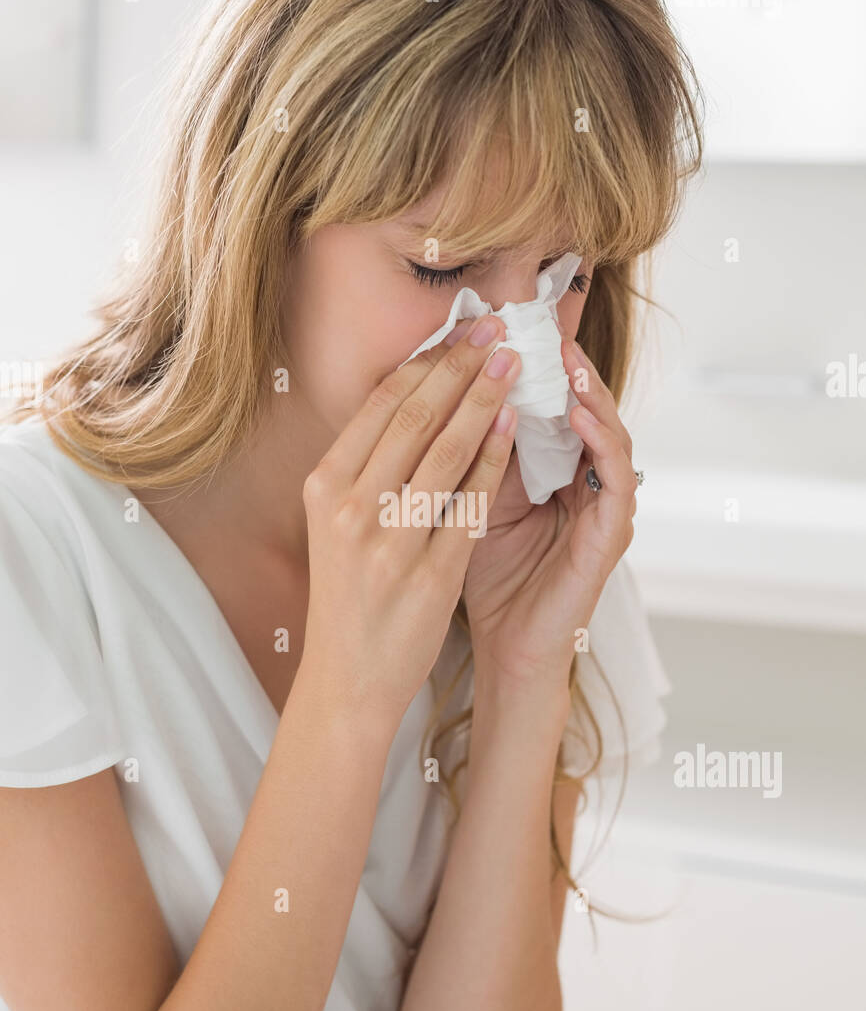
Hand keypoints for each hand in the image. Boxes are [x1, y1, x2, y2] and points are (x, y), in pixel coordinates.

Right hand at [300, 316, 520, 726]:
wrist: (348, 680)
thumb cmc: (348, 597)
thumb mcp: (335, 524)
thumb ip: (364, 468)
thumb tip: (408, 399)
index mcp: (324, 488)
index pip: (379, 407)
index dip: (426, 363)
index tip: (459, 332)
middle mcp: (351, 509)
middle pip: (414, 418)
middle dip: (461, 367)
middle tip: (496, 330)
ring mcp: (390, 543)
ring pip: (445, 452)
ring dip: (485, 400)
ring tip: (513, 365)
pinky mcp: (430, 574)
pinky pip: (470, 503)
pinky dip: (493, 460)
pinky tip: (514, 428)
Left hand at [463, 335, 637, 688]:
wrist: (505, 648)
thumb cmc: (486, 578)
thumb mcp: (469, 500)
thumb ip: (468, 453)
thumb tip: (438, 390)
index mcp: (551, 472)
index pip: (548, 403)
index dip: (530, 367)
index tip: (502, 328)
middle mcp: (583, 483)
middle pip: (582, 409)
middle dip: (563, 366)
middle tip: (539, 327)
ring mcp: (603, 508)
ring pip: (608, 433)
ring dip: (588, 392)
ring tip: (564, 359)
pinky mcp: (612, 535)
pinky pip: (616, 478)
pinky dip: (600, 442)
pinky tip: (575, 415)